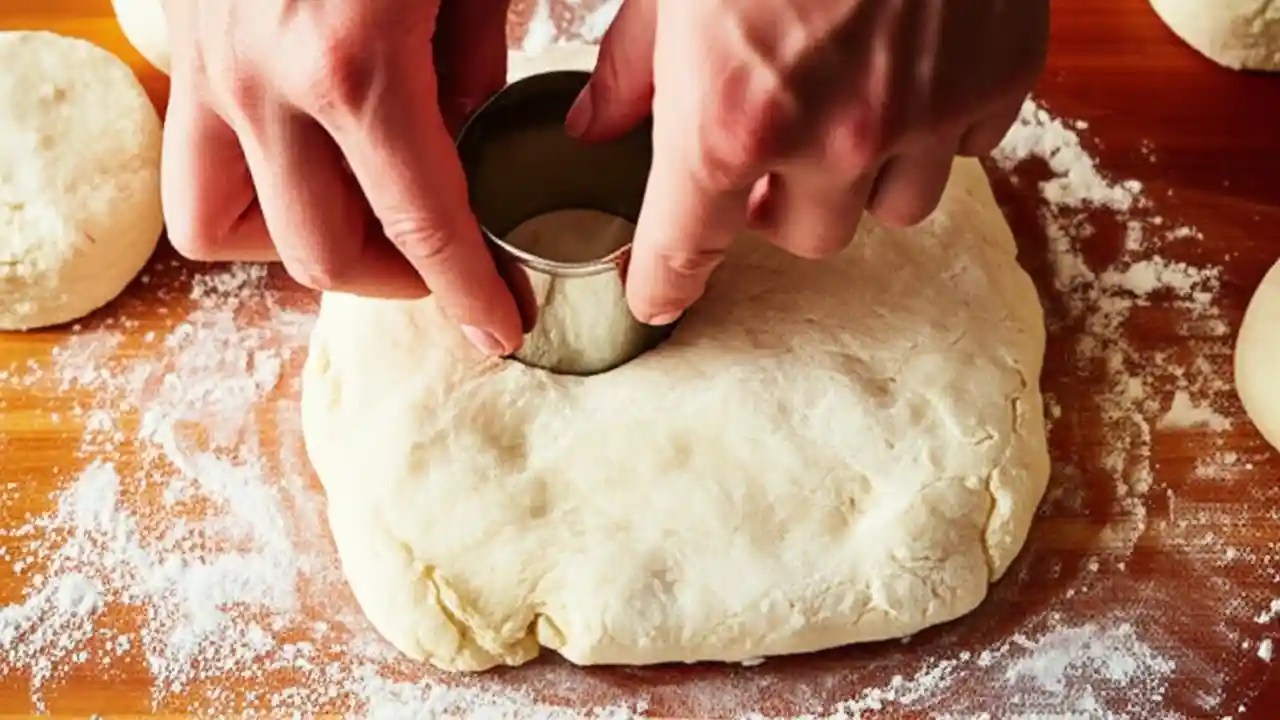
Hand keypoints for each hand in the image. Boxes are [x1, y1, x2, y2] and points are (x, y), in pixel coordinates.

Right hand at [161, 0, 523, 355]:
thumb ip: (477, 50)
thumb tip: (465, 124)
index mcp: (352, 63)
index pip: (421, 225)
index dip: (470, 292)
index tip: (501, 327)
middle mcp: (261, 80)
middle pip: (319, 254)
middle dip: (398, 280)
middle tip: (450, 263)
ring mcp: (203, 65)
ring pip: (214, 229)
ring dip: (298, 243)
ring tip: (364, 216)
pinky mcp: (175, 41)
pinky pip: (187, 160)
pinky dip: (244, 186)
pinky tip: (305, 153)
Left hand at [568, 0, 1048, 324]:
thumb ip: (629, 66)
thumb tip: (594, 127)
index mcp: (731, 116)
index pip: (685, 250)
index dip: (664, 281)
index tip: (658, 293)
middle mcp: (832, 136)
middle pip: (800, 238)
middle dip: (775, 205)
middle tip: (764, 152)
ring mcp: (926, 114)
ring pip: (891, 209)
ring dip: (859, 177)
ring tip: (845, 110)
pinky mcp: (1000, 79)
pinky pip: (964, 148)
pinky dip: (935, 126)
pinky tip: (912, 67)